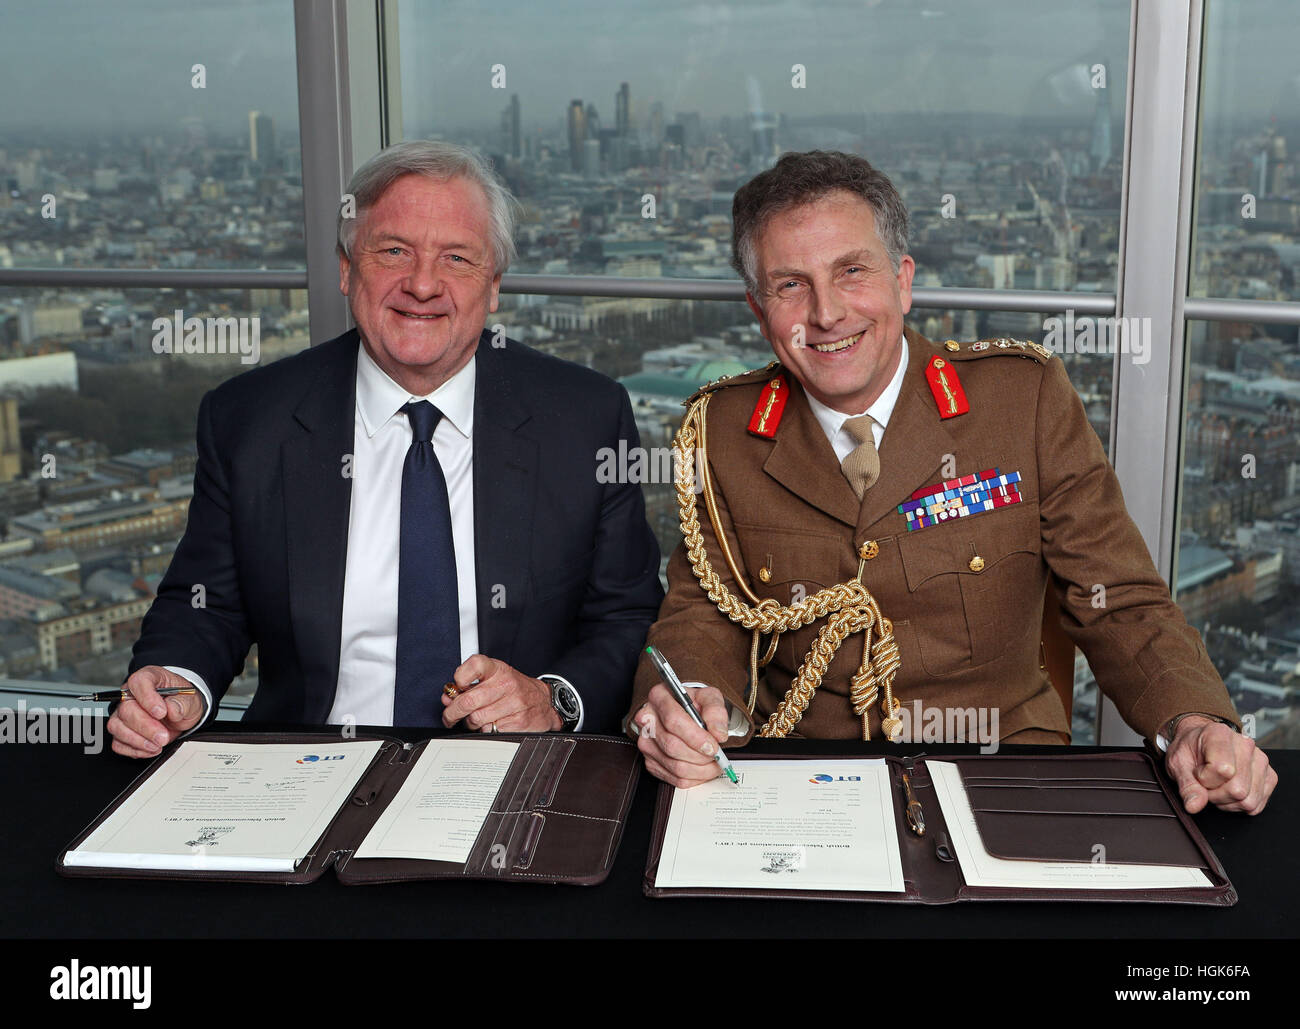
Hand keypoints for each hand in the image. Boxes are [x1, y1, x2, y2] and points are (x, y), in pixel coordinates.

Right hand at [107, 666, 204, 758]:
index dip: (147, 698)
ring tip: (158, 745)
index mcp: (149, 678)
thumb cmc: (182, 700)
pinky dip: (134, 749)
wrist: (182, 712)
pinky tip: (151, 749)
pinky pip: (118, 743)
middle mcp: (131, 694)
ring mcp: (123, 713)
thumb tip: (172, 709)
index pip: (139, 682)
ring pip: (117, 727)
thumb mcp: (190, 699)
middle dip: (146, 727)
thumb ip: (182, 703)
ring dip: (138, 740)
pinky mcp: (122, 730)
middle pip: (126, 709)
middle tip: (163, 737)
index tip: (161, 712)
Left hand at [441, 655, 561, 732]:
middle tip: (450, 717)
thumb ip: (468, 686)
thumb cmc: (514, 689)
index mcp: (498, 669)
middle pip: (468, 701)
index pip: (475, 665)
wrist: (544, 702)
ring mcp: (514, 703)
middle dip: (452, 713)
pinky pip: (489, 731)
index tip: (456, 687)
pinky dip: (485, 731)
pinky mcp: (518, 722)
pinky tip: (491, 724)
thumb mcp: (493, 679)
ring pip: (476, 719)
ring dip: (470, 723)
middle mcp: (506, 684)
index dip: (460, 677)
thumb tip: (448, 699)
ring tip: (475, 719)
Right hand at [632, 683, 729, 788]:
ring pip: (674, 765)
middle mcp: (647, 720)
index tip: (713, 746)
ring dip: (700, 769)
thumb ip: (716, 712)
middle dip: (699, 756)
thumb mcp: (710, 698)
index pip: (673, 720)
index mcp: (659, 697)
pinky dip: (694, 778)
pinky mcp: (650, 761)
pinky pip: (674, 778)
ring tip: (713, 763)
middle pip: (672, 745)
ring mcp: (646, 742)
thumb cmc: (696, 704)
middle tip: (717, 755)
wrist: (688, 713)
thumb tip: (718, 734)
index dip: (695, 737)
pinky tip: (703, 769)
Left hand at [1165, 716, 1275, 814]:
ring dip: (1228, 802)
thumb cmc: (1189, 750)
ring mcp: (1260, 760)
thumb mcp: (1177, 764)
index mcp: (1220, 734)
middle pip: (1238, 790)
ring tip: (1217, 786)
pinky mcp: (1269, 775)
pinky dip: (1240, 804)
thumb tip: (1194, 806)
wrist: (1199, 743)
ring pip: (1249, 800)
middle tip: (1205, 784)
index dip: (1205, 780)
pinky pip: (1257, 804)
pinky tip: (1228, 791)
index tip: (1197, 773)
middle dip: (1216, 795)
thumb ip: (1186, 785)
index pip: (1222, 770)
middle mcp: (1245, 745)